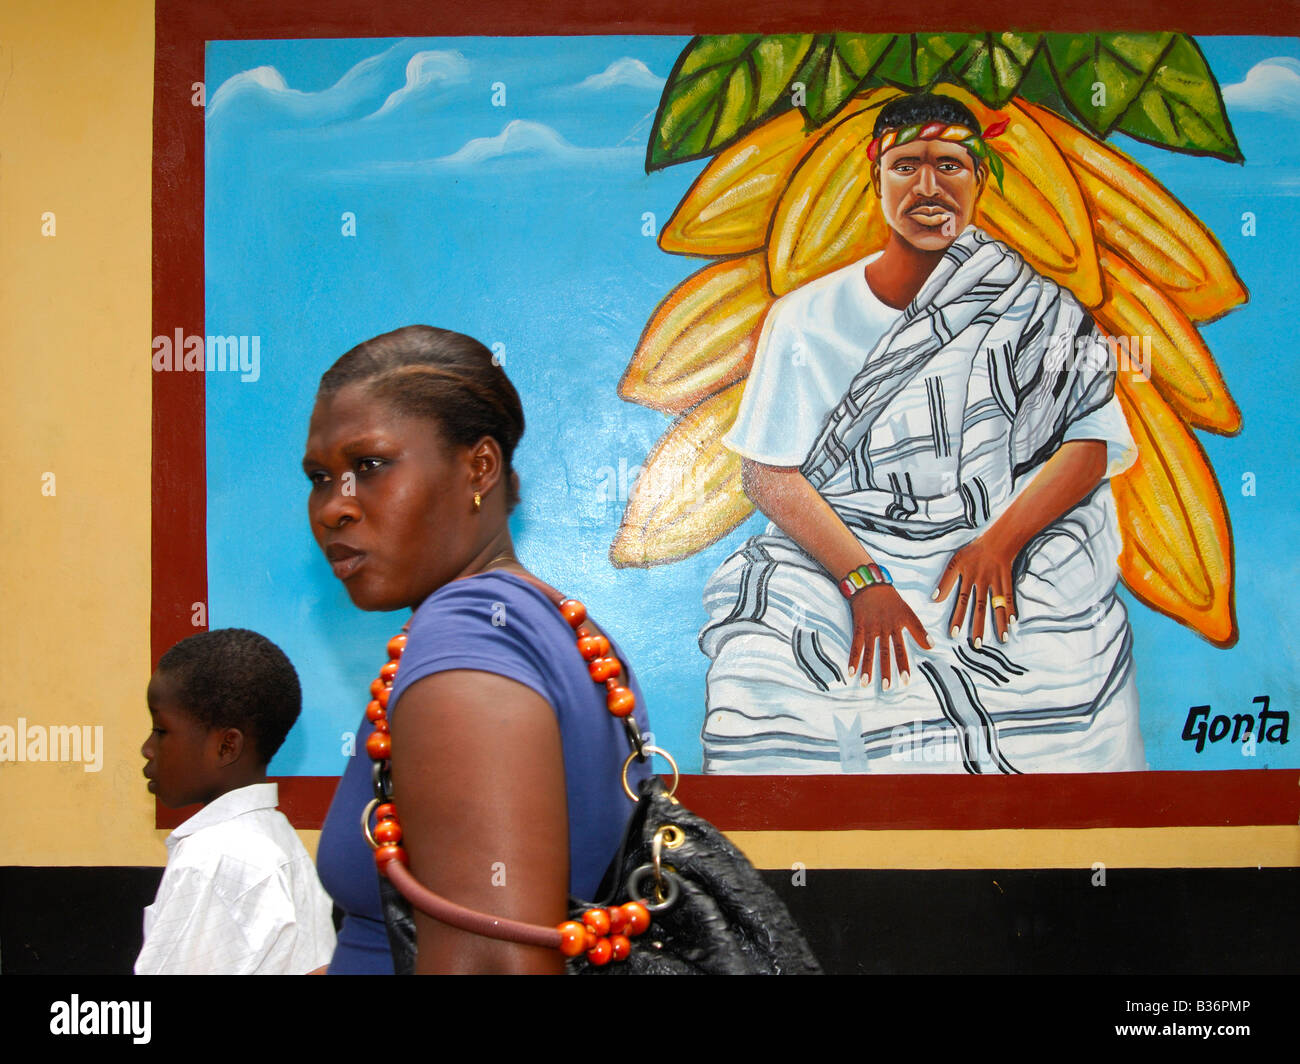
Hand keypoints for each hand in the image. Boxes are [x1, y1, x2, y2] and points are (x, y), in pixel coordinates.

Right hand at [847, 584, 931, 688]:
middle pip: (885, 652)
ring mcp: (870, 628)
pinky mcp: (859, 626)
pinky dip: (853, 659)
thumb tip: (932, 646)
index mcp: (897, 626)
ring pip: (869, 651)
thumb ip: (919, 630)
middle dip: (886, 670)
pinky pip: (856, 645)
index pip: (901, 648)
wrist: (871, 584)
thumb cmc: (891, 599)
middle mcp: (884, 628)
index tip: (906, 680)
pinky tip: (851, 672)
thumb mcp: (908, 612)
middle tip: (887, 688)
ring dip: (867, 668)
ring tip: (866, 684)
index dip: (903, 664)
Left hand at [934, 532, 1017, 646]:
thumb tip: (934, 599)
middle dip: (978, 626)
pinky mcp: (1007, 581)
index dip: (957, 617)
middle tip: (976, 644)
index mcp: (967, 578)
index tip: (954, 633)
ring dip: (998, 623)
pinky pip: (1009, 597)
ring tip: (1001, 639)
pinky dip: (1011, 610)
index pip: (961, 601)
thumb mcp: (955, 562)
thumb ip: (945, 581)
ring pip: (996, 605)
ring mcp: (995, 582)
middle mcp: (981, 582)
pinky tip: (1012, 623)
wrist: (997, 540)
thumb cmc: (974, 551)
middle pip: (979, 608)